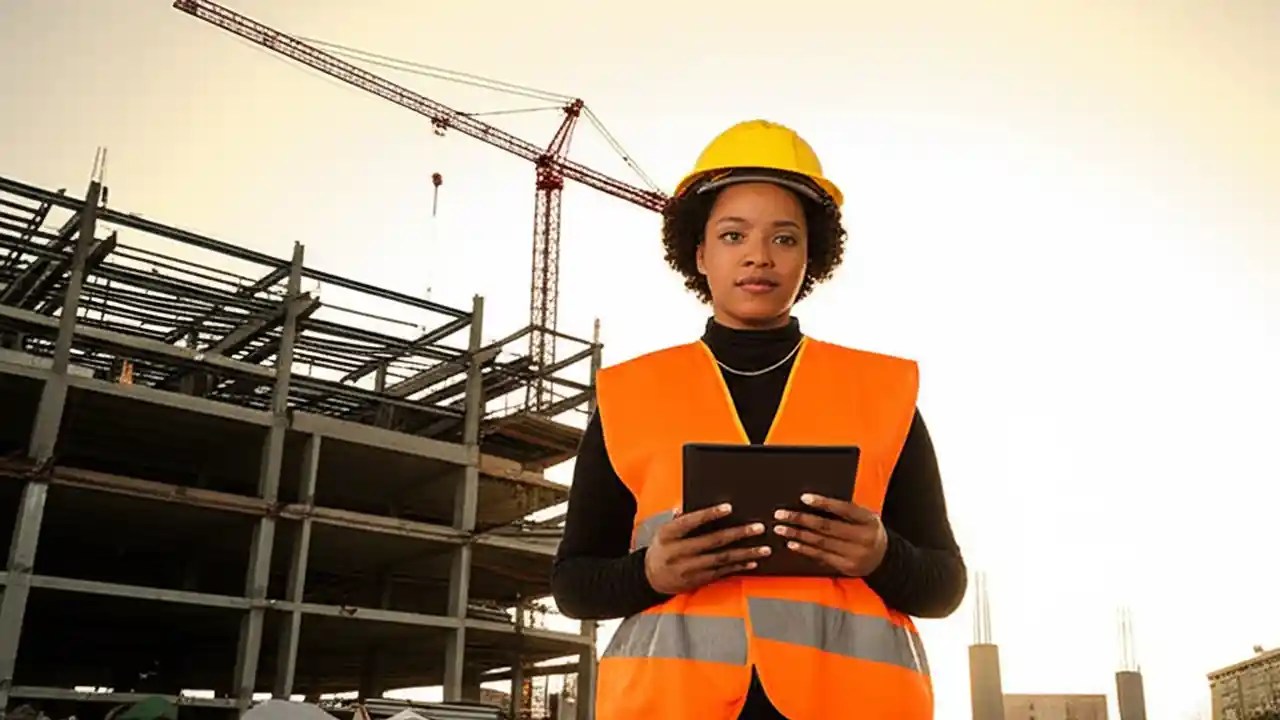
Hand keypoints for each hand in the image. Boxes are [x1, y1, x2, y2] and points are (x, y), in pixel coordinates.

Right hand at [644, 503, 770, 594]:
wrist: (650, 578)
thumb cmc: (661, 548)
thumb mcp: (664, 530)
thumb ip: (680, 517)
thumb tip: (690, 502)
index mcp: (668, 534)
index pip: (691, 522)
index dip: (710, 514)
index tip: (729, 508)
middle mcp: (679, 552)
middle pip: (713, 541)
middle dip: (738, 534)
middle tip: (758, 528)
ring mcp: (689, 568)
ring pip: (722, 559)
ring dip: (745, 553)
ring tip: (764, 548)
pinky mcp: (698, 580)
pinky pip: (722, 572)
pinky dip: (739, 566)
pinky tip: (752, 561)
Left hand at [773, 494, 887, 576]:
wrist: (883, 558)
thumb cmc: (868, 531)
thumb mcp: (865, 517)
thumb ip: (845, 511)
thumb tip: (813, 502)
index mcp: (868, 520)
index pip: (844, 508)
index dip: (823, 503)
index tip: (803, 498)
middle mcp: (863, 537)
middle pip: (827, 526)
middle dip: (801, 519)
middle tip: (781, 514)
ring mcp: (854, 554)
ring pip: (821, 542)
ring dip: (798, 535)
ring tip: (781, 528)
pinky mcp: (846, 567)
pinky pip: (821, 556)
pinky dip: (804, 549)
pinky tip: (792, 543)